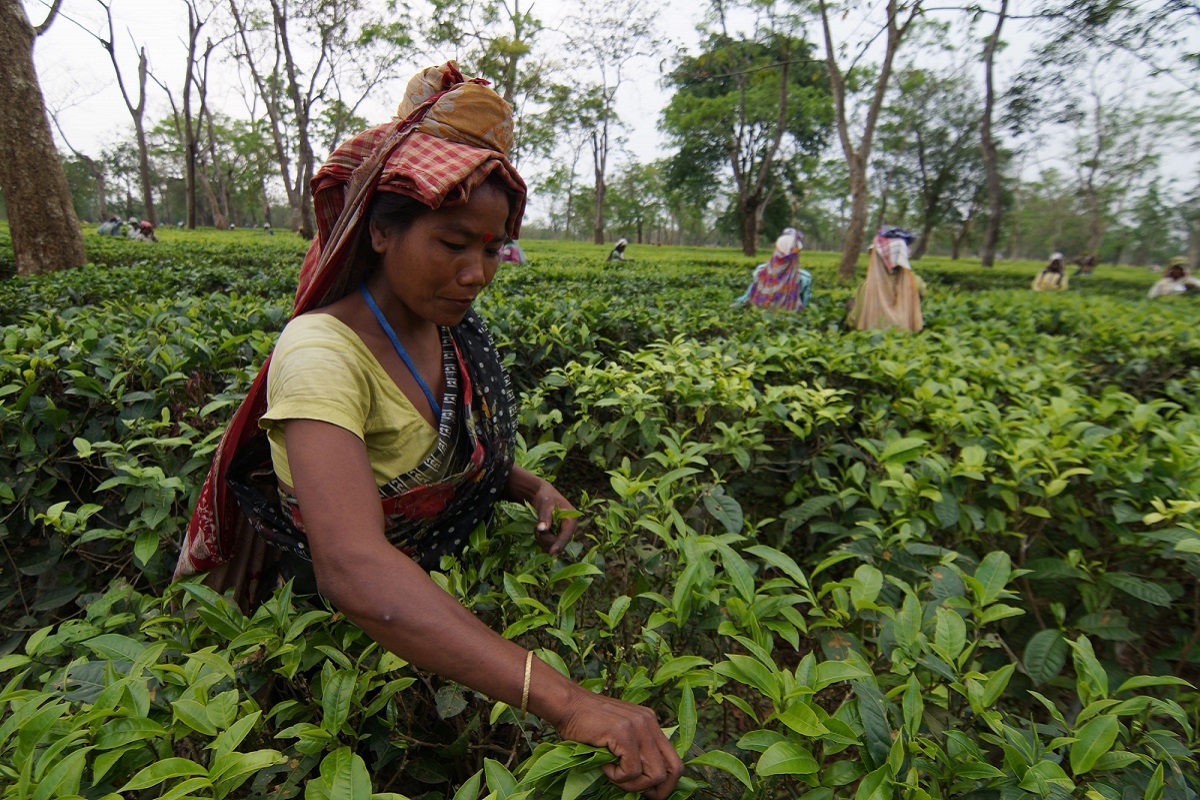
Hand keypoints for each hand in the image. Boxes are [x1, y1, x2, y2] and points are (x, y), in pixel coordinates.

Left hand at [504, 466, 577, 554]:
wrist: (544, 496)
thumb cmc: (547, 497)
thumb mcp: (545, 504)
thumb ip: (544, 517)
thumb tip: (542, 530)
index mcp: (571, 520)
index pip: (566, 536)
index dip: (559, 545)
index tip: (552, 553)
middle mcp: (569, 530)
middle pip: (557, 543)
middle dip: (544, 538)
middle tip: (536, 527)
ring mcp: (563, 535)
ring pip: (551, 546)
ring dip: (541, 539)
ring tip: (538, 527)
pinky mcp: (557, 538)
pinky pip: (548, 546)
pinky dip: (541, 540)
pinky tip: (540, 531)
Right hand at [550, 691, 683, 799]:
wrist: (567, 706)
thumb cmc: (587, 724)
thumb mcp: (619, 734)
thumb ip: (635, 751)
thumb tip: (646, 784)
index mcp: (651, 723)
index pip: (675, 761)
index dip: (666, 784)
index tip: (647, 792)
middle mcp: (650, 723)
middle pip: (673, 770)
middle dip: (656, 790)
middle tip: (633, 790)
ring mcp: (639, 727)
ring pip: (655, 774)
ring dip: (632, 784)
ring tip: (613, 774)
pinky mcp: (624, 733)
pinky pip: (632, 770)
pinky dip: (617, 776)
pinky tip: (604, 765)